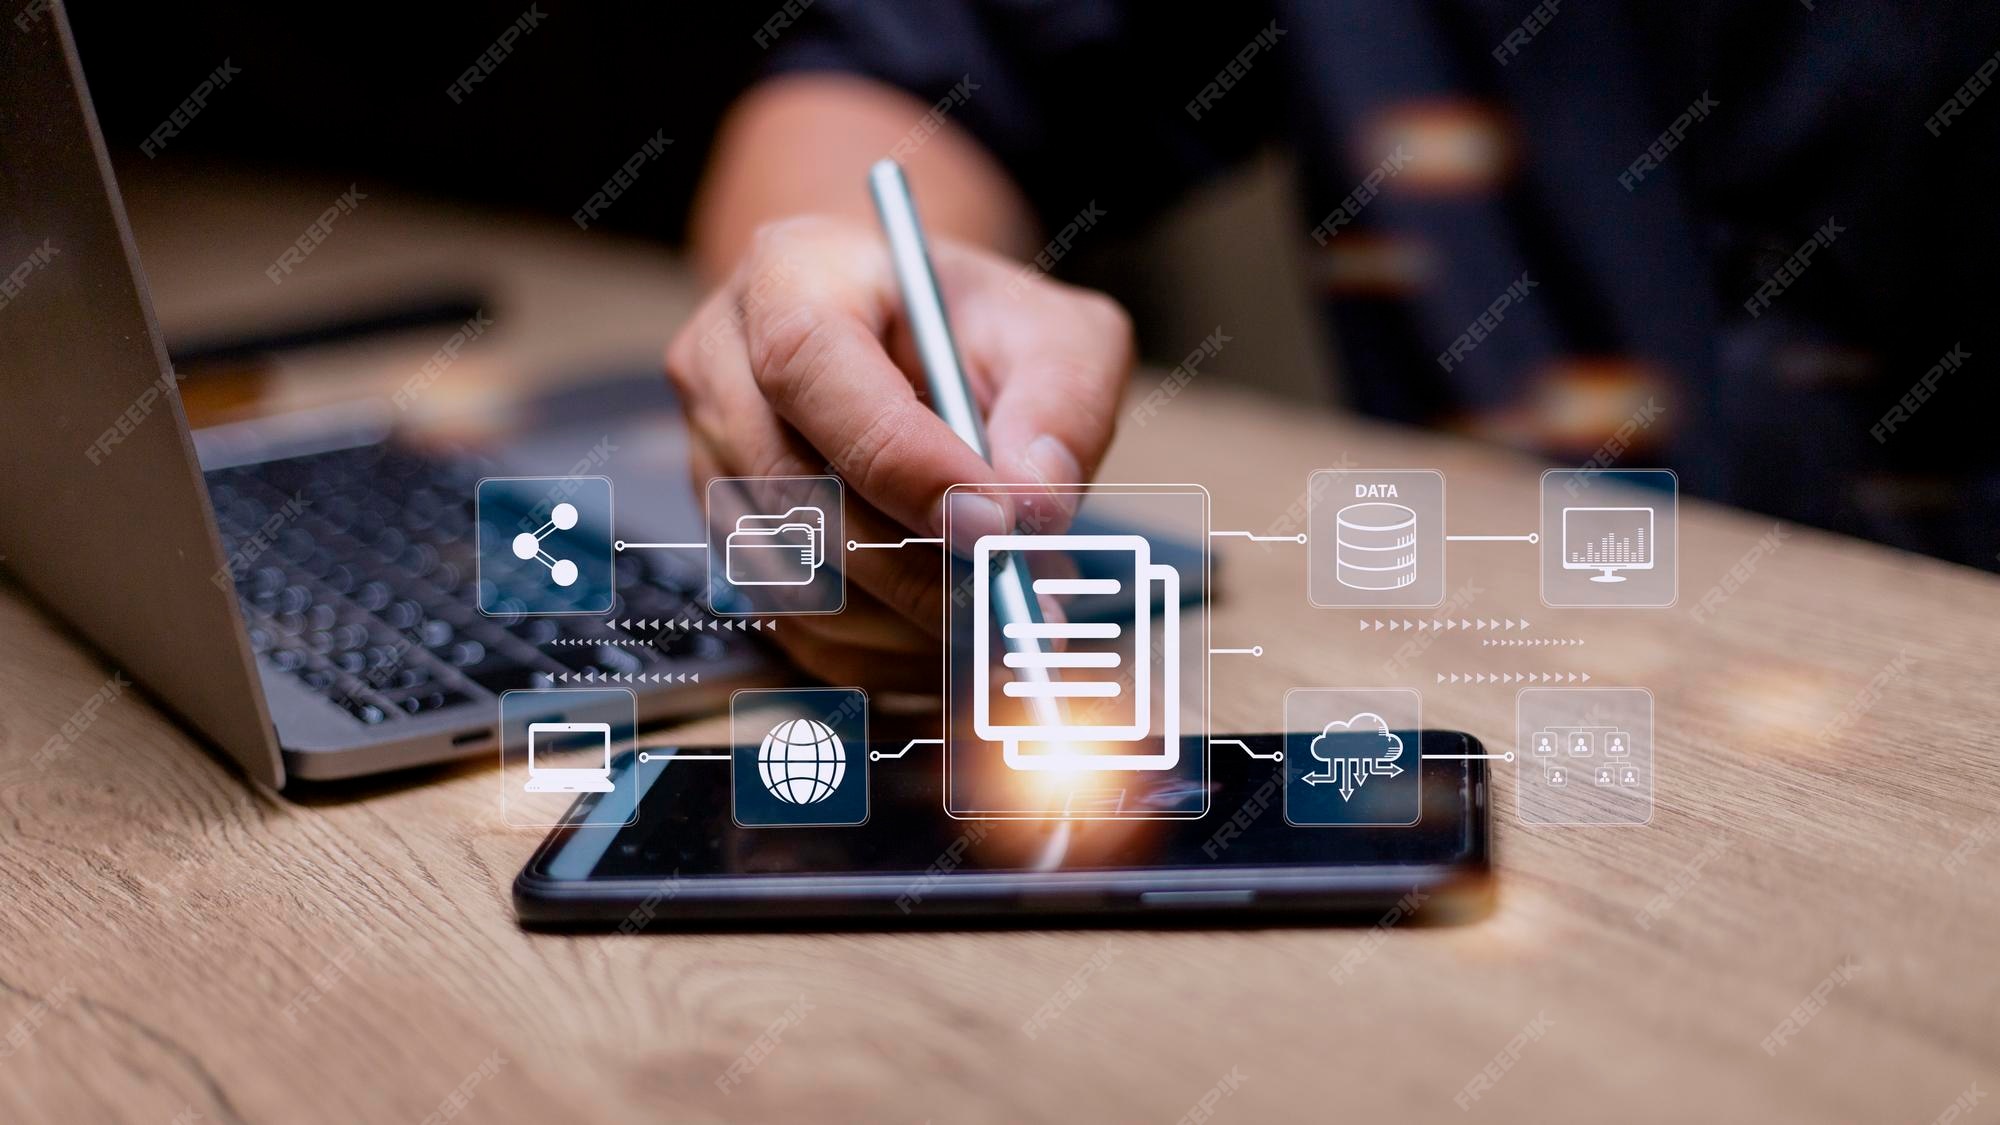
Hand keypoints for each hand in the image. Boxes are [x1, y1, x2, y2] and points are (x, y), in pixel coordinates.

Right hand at [666, 216, 1133, 688]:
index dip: (899, 458)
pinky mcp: (727, 539)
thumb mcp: (1057, 334)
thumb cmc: (983, 332)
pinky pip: (791, 624)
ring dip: (905, 621)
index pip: (809, 366)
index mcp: (791, 274)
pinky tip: (955, 644)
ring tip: (1002, 618)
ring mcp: (710, 458)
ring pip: (789, 571)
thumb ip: (1062, 404)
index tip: (994, 525)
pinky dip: (881, 654)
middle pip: (792, 486)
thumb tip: (1034, 507)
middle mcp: (722, 364)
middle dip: (917, 565)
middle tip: (1019, 606)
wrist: (917, 346)